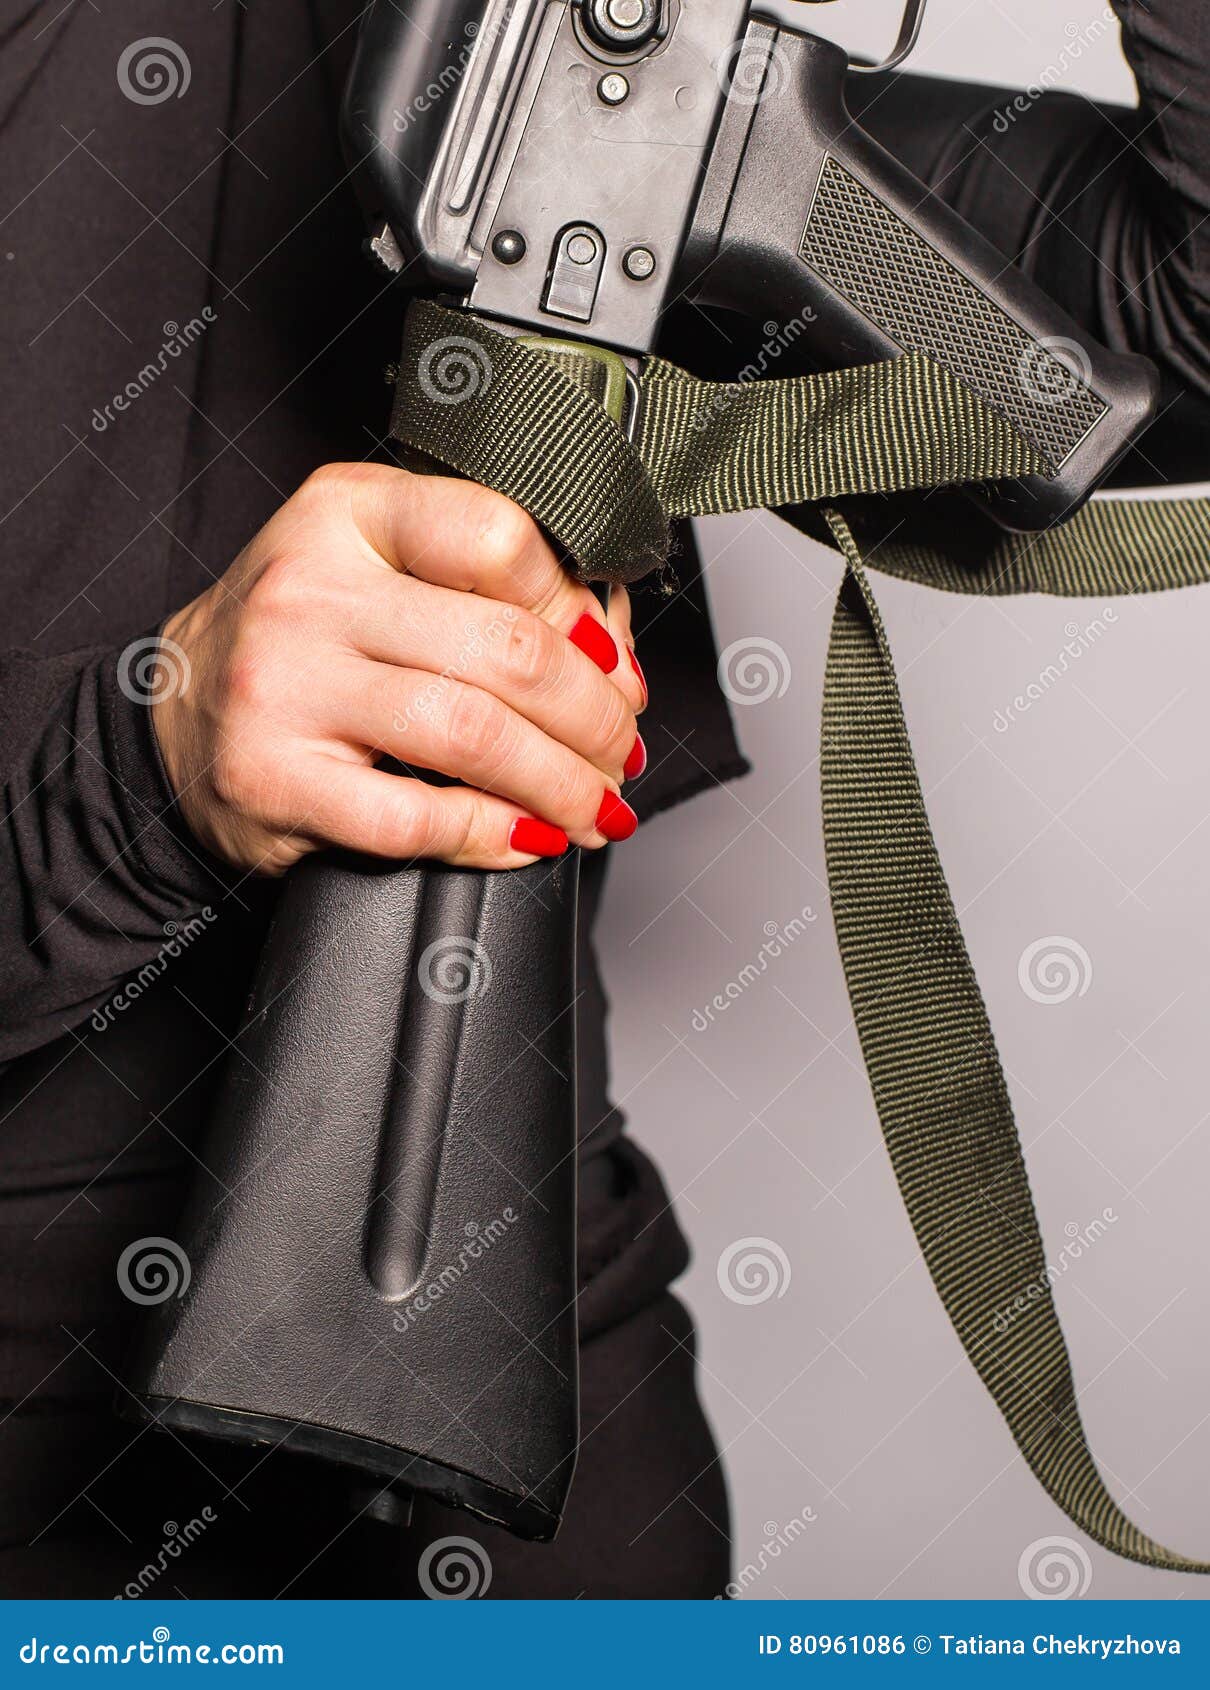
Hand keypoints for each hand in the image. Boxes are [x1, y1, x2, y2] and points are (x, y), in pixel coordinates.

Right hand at [153, 463, 646, 875]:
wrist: (175, 720)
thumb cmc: (304, 645)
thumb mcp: (381, 572)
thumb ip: (489, 591)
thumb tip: (613, 655)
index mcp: (348, 513)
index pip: (498, 535)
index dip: (578, 608)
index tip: (608, 660)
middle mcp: (310, 588)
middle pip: (506, 650)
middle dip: (593, 716)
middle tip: (619, 751)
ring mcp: (284, 684)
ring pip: (474, 735)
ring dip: (561, 784)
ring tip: (592, 806)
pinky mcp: (272, 779)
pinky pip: (417, 818)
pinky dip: (493, 836)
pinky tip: (524, 837)